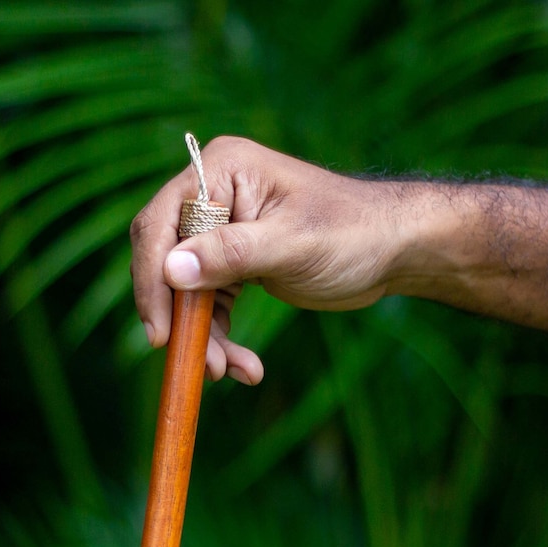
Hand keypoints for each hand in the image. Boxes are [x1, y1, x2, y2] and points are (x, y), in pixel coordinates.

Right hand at [129, 136, 405, 382]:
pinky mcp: (234, 265)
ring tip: (228, 373)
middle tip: (198, 364)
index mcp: (220, 171)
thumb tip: (171, 270)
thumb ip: (231, 254)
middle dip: (180, 318)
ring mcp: (222, 232)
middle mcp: (213, 197)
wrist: (394, 250)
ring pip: (186, 295)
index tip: (161, 333)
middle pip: (166, 263)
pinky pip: (210, 308)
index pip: (160, 224)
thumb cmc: (352, 232)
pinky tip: (246, 368)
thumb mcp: (291, 245)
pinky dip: (222, 340)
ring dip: (204, 339)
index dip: (153, 280)